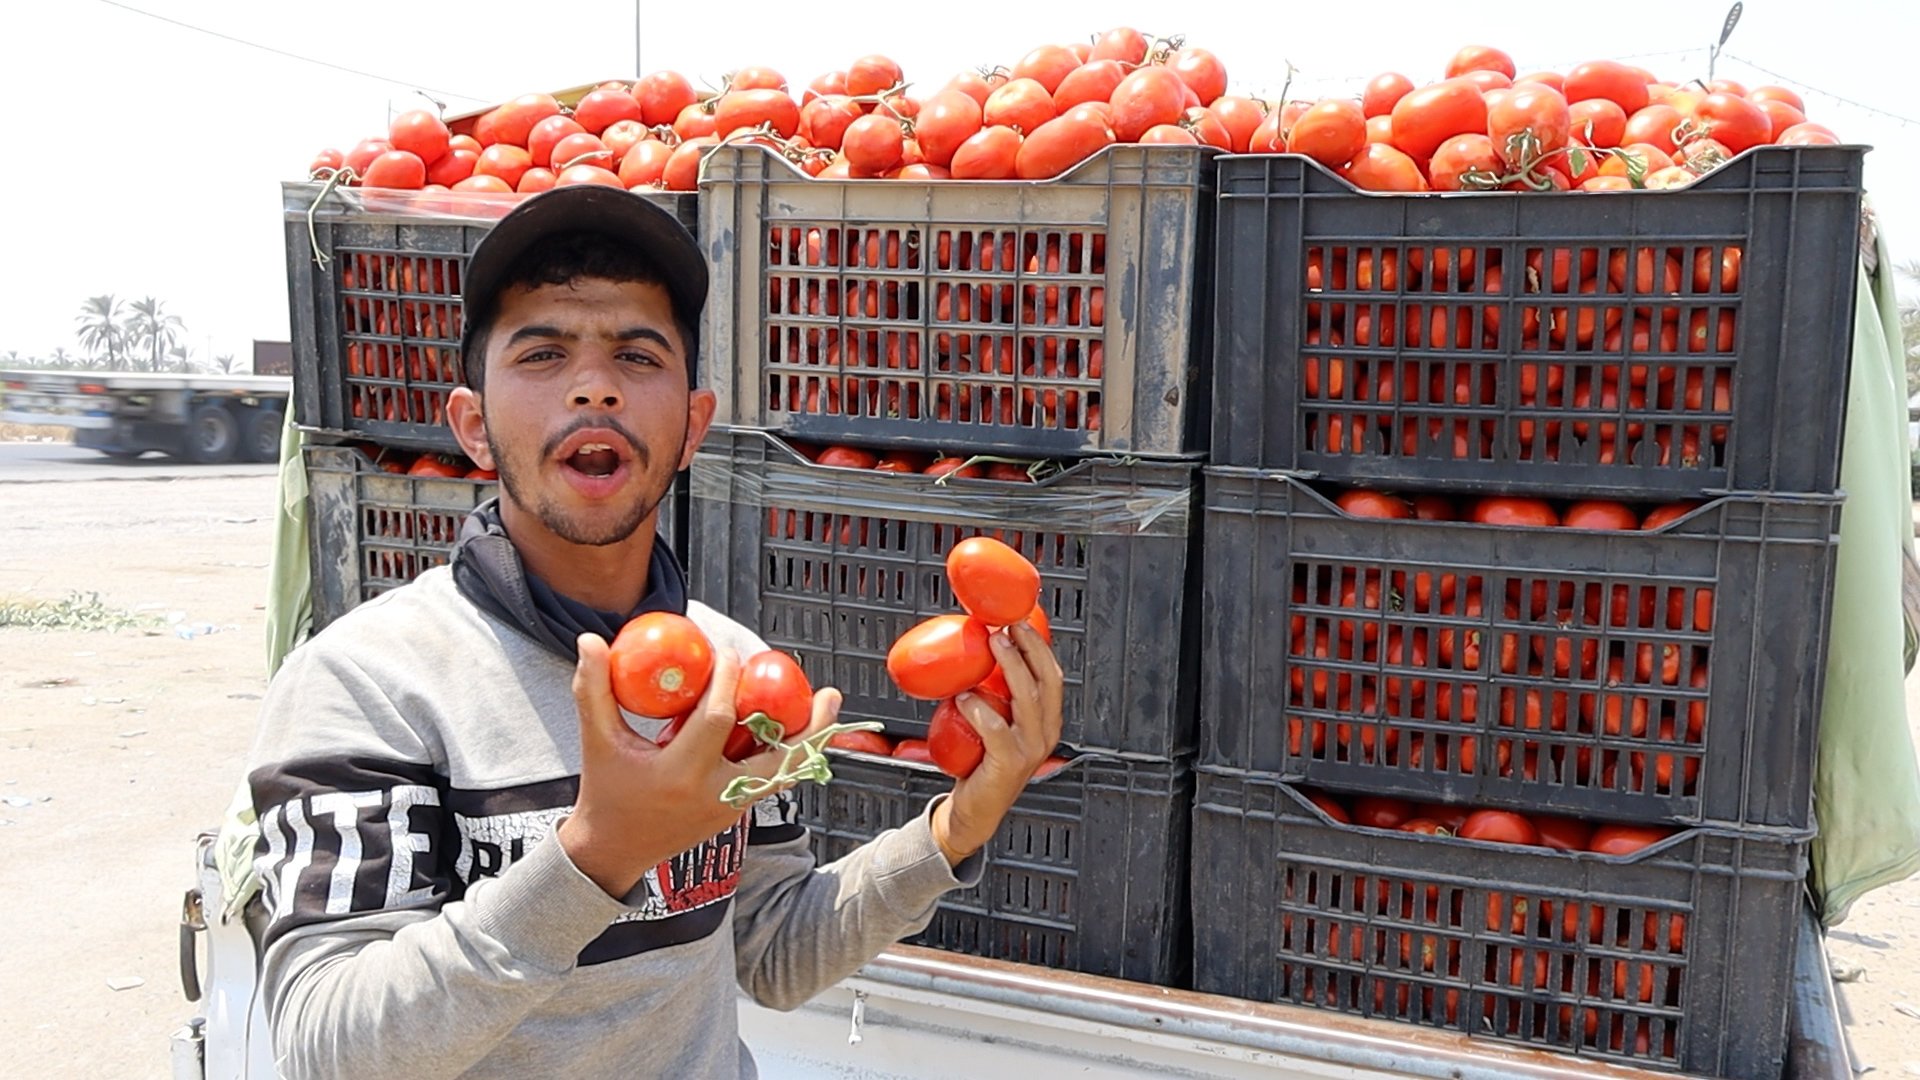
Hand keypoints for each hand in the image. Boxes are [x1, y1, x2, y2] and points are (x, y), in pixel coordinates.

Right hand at [557, 634, 841, 896]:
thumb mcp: (597, 740)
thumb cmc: (604, 790)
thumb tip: (589, 640)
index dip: (728, 680)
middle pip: (778, 758)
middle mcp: (713, 794)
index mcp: (680, 773)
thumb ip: (592, 689)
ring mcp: (729, 808)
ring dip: (811, 741)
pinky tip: (800, 728)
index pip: (717, 719)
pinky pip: (772, 781)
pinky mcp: (734, 814)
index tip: (729, 652)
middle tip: (826, 691)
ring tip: (828, 706)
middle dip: (807, 724)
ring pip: (785, 774)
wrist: (612, 851)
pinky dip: (790, 755)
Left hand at [931, 622, 1063, 865]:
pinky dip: (980, 710)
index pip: (1052, 677)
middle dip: (1029, 649)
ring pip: (1026, 699)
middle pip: (1046, 682)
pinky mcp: (1008, 765)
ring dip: (1009, 667)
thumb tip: (968, 657)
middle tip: (1006, 627)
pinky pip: (996, 730)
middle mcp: (1044, 735)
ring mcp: (1029, 751)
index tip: (1019, 622)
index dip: (1039, 647)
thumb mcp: (996, 726)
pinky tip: (964, 696)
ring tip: (991, 646)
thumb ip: (994, 699)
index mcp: (1046, 722)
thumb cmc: (981, 764)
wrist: (973, 812)